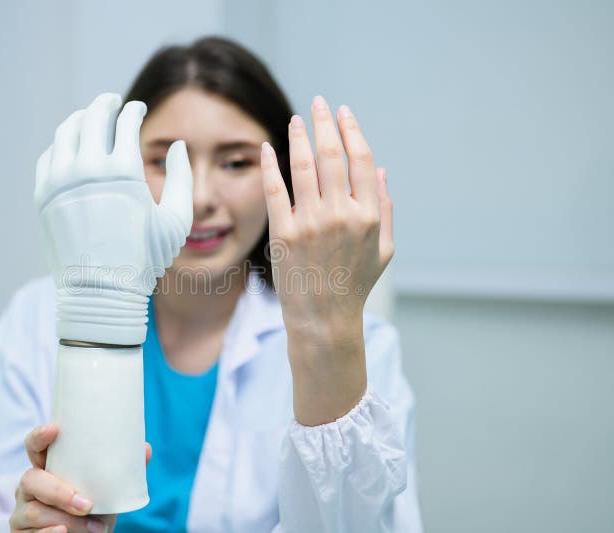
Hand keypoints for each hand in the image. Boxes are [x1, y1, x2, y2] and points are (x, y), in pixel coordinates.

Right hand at [10, 424, 151, 532]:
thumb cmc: (94, 512)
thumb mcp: (108, 492)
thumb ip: (122, 472)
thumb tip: (145, 449)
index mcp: (48, 469)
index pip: (34, 446)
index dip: (39, 436)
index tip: (54, 429)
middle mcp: (30, 488)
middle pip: (31, 479)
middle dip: (59, 492)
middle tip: (87, 503)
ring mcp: (22, 512)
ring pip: (34, 511)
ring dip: (67, 521)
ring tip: (95, 528)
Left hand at [34, 92, 193, 345]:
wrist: (101, 291)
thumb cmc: (144, 258)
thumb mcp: (176, 220)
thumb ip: (181, 177)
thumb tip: (177, 147)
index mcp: (122, 171)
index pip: (125, 121)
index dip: (133, 110)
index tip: (136, 109)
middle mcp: (87, 169)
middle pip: (92, 117)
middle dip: (105, 104)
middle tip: (112, 102)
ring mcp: (59, 181)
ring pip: (66, 132)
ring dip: (81, 119)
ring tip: (90, 118)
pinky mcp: (43, 196)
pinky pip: (49, 157)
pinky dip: (62, 145)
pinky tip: (71, 146)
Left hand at [260, 96, 393, 423]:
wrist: (324, 319)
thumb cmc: (355, 283)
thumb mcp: (383, 249)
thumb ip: (384, 207)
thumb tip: (379, 169)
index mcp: (367, 216)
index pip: (360, 160)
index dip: (352, 131)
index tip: (344, 113)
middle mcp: (340, 215)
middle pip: (332, 156)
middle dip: (326, 124)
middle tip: (320, 103)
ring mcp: (309, 223)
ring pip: (303, 167)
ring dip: (299, 137)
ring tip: (297, 119)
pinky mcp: (283, 234)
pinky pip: (274, 191)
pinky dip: (270, 166)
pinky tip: (269, 148)